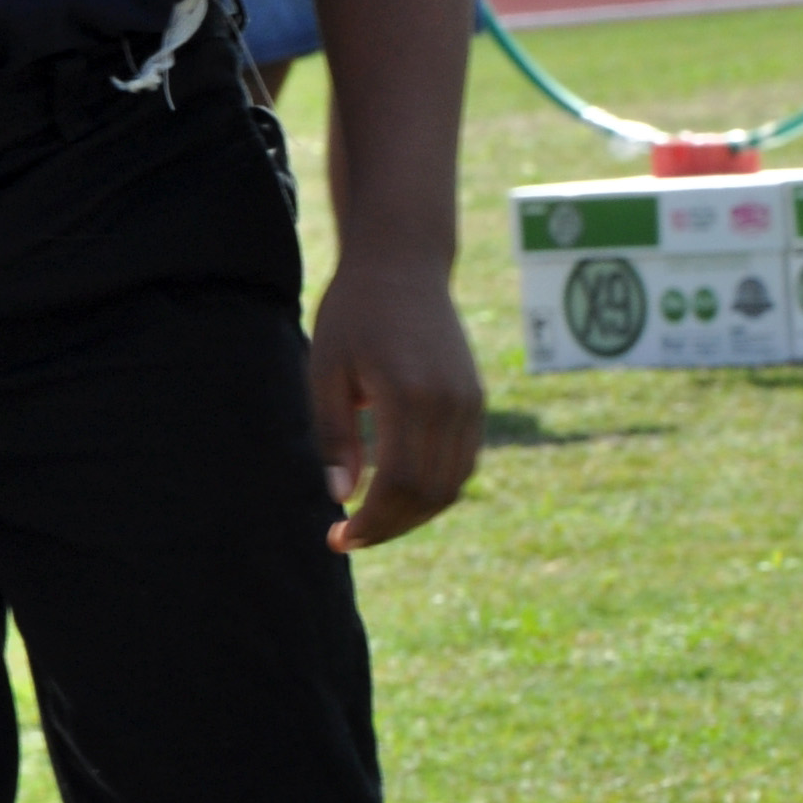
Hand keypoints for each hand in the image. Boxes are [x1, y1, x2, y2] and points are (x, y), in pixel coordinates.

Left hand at [310, 245, 482, 551]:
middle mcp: (449, 402)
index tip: (339, 538)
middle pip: (429, 494)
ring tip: (371, 521)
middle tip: (349, 538)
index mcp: (408, 394)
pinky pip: (464, 462)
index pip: (399, 484)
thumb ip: (334, 434)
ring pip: (453, 485)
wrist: (403, 263)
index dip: (371, 522)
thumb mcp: (325, 368)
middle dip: (389, 527)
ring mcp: (469, 402)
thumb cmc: (353, 313)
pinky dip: (435, 489)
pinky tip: (399, 494)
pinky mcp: (476, 399)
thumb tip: (341, 497)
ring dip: (414, 514)